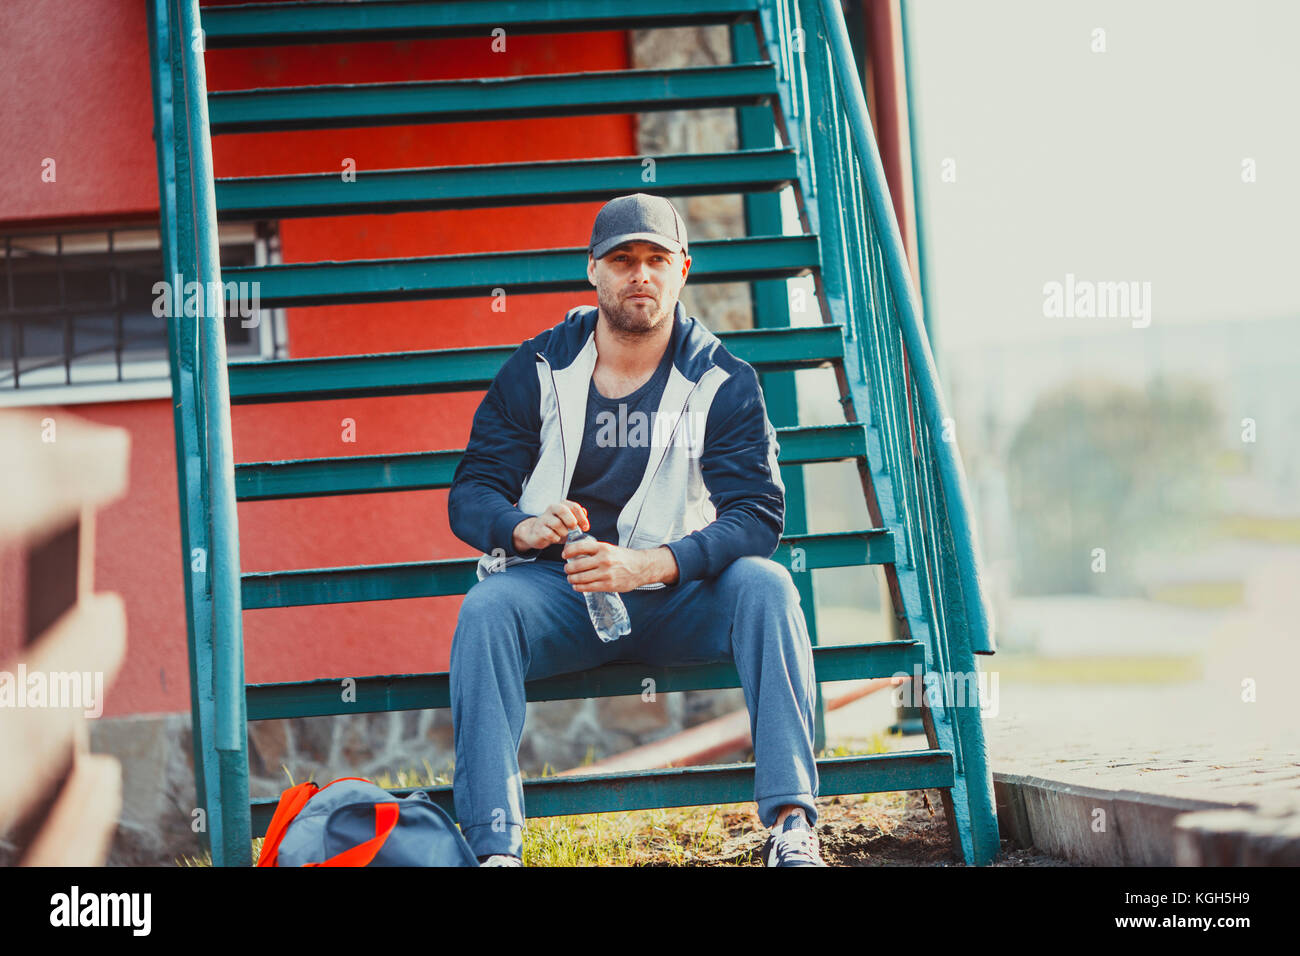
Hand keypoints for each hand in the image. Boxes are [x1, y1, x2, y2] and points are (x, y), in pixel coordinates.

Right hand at [512, 500, 588, 552]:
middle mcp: (552, 509)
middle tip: (574, 529)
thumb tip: (585, 512)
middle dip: (571, 521)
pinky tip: (556, 538)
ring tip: (564, 535)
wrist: (538, 534)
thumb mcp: (569, 522)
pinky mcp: (538, 529)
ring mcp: (544, 518)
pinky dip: (556, 538)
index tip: (586, 528)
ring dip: (563, 532)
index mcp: (561, 505)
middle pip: (563, 510)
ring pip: (556, 523)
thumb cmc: (557, 528)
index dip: (582, 518)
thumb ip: (578, 517)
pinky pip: (549, 534)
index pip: (574, 506)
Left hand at [562, 540, 678, 591]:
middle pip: (577, 565)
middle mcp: (604, 560)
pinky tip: (576, 586)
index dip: (568, 552)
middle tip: (567, 570)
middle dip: (568, 569)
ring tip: (571, 578)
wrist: (641, 567)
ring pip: (580, 578)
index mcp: (603, 548)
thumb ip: (594, 551)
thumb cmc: (623, 557)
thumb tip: (575, 555)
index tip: (564, 555)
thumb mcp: (609, 548)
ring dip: (571, 579)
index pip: (579, 547)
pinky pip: (588, 587)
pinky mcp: (608, 585)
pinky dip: (578, 587)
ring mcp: (606, 573)